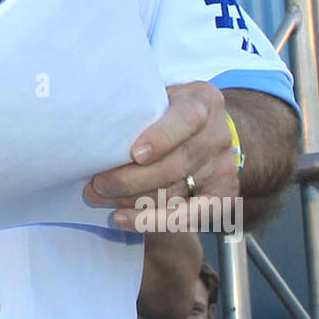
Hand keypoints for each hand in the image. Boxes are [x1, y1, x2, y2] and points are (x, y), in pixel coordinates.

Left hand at [83, 81, 238, 230]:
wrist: (211, 131)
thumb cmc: (171, 113)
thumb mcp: (161, 97)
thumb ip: (140, 110)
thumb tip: (95, 130)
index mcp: (203, 101)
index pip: (187, 119)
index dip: (162, 138)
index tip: (134, 154)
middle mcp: (218, 135)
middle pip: (176, 164)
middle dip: (131, 179)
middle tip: (97, 184)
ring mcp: (223, 168)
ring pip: (174, 193)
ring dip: (131, 201)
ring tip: (99, 199)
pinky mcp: (222, 197)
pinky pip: (186, 216)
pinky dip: (151, 221)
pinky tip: (124, 219)